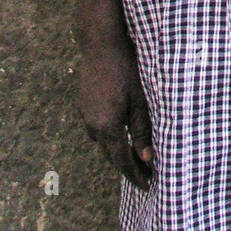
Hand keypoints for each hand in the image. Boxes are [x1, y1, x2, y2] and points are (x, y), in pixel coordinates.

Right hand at [78, 31, 154, 190]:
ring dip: (117, 151)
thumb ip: (142, 131)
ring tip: (134, 158)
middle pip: (110, 154)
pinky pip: (96, 128)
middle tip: (145, 176)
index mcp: (107, 127)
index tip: (147, 185)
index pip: (122, 161)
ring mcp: (85, 114)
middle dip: (127, 167)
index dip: (135, 175)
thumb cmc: (125, 69)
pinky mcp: (83, 103)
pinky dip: (109, 136)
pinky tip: (119, 132)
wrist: (100, 44)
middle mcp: (92, 125)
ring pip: (102, 141)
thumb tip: (147, 158)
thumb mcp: (140, 101)